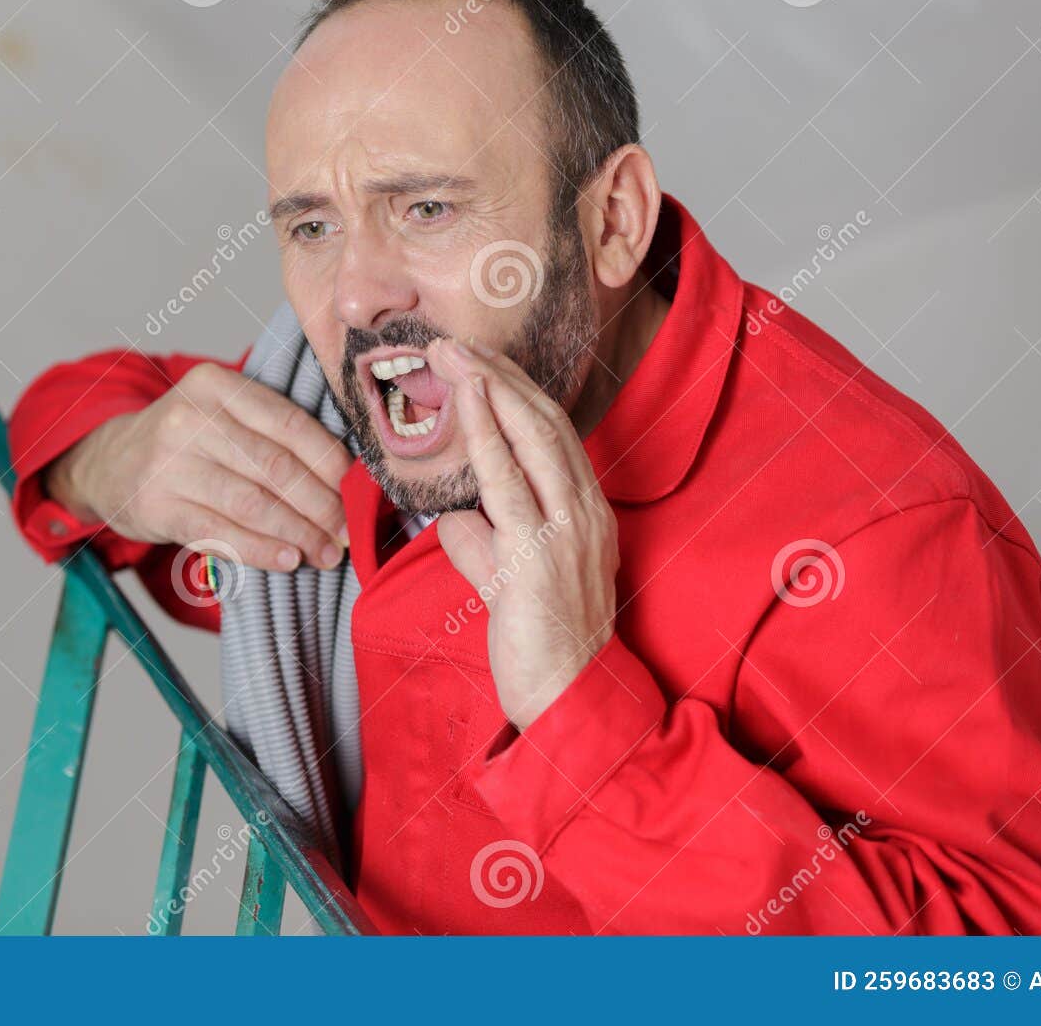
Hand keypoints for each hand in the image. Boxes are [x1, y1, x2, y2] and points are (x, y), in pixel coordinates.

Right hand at [46, 362, 350, 571]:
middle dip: (322, 505)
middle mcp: (191, 418)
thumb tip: (348, 478)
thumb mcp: (222, 414)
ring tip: (327, 553)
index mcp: (217, 385)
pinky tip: (288, 559)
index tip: (361, 492)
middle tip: (350, 531)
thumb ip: (274, 432)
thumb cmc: (187, 441)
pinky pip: (220, 532)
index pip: (291, 424)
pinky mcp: (158, 507)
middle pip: (276, 467)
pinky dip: (260, 549)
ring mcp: (170, 463)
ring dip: (298, 533)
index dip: (332, 464)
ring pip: (252, 503)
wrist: (110, 463)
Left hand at [426, 337, 620, 728]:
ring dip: (490, 388)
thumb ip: (485, 541)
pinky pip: (508, 484)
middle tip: (457, 339)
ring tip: (455, 353)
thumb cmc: (540, 644)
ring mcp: (567, 532)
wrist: (571, 700)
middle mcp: (585, 513)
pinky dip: (486, 435)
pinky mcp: (538, 558)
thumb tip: (455, 516)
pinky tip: (466, 402)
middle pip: (546, 422)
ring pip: (533, 440)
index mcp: (586, 512)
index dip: (516, 390)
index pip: (554, 434)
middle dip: (500, 373)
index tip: (481, 359)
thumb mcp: (507, 579)